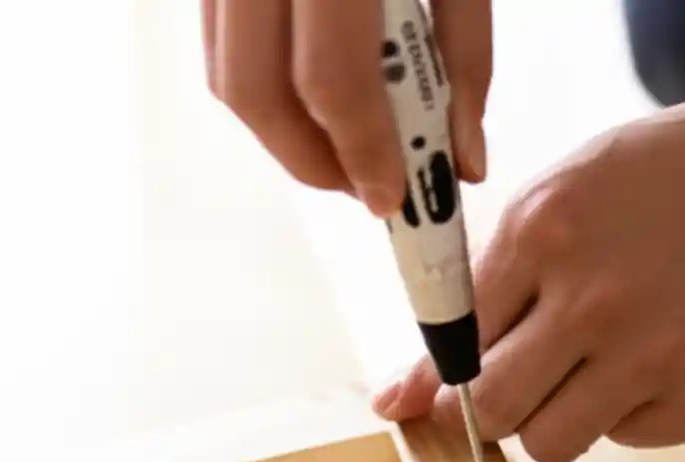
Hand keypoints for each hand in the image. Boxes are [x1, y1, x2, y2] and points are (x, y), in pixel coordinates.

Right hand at [200, 0, 491, 216]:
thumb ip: (465, 55)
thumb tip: (462, 161)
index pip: (331, 79)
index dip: (361, 151)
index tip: (391, 196)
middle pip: (256, 91)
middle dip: (310, 159)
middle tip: (361, 184)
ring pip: (226, 75)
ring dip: (282, 131)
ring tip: (341, 144)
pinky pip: (219, 42)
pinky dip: (264, 86)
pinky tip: (310, 93)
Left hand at [373, 96, 684, 461]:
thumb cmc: (659, 183)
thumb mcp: (556, 199)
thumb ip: (475, 294)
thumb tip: (395, 402)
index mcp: (544, 236)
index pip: (455, 350)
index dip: (451, 373)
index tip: (457, 382)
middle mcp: (598, 303)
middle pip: (494, 413)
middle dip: (492, 406)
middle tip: (522, 378)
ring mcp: (661, 358)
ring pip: (554, 444)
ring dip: (558, 415)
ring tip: (597, 361)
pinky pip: (630, 439)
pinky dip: (632, 409)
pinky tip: (665, 351)